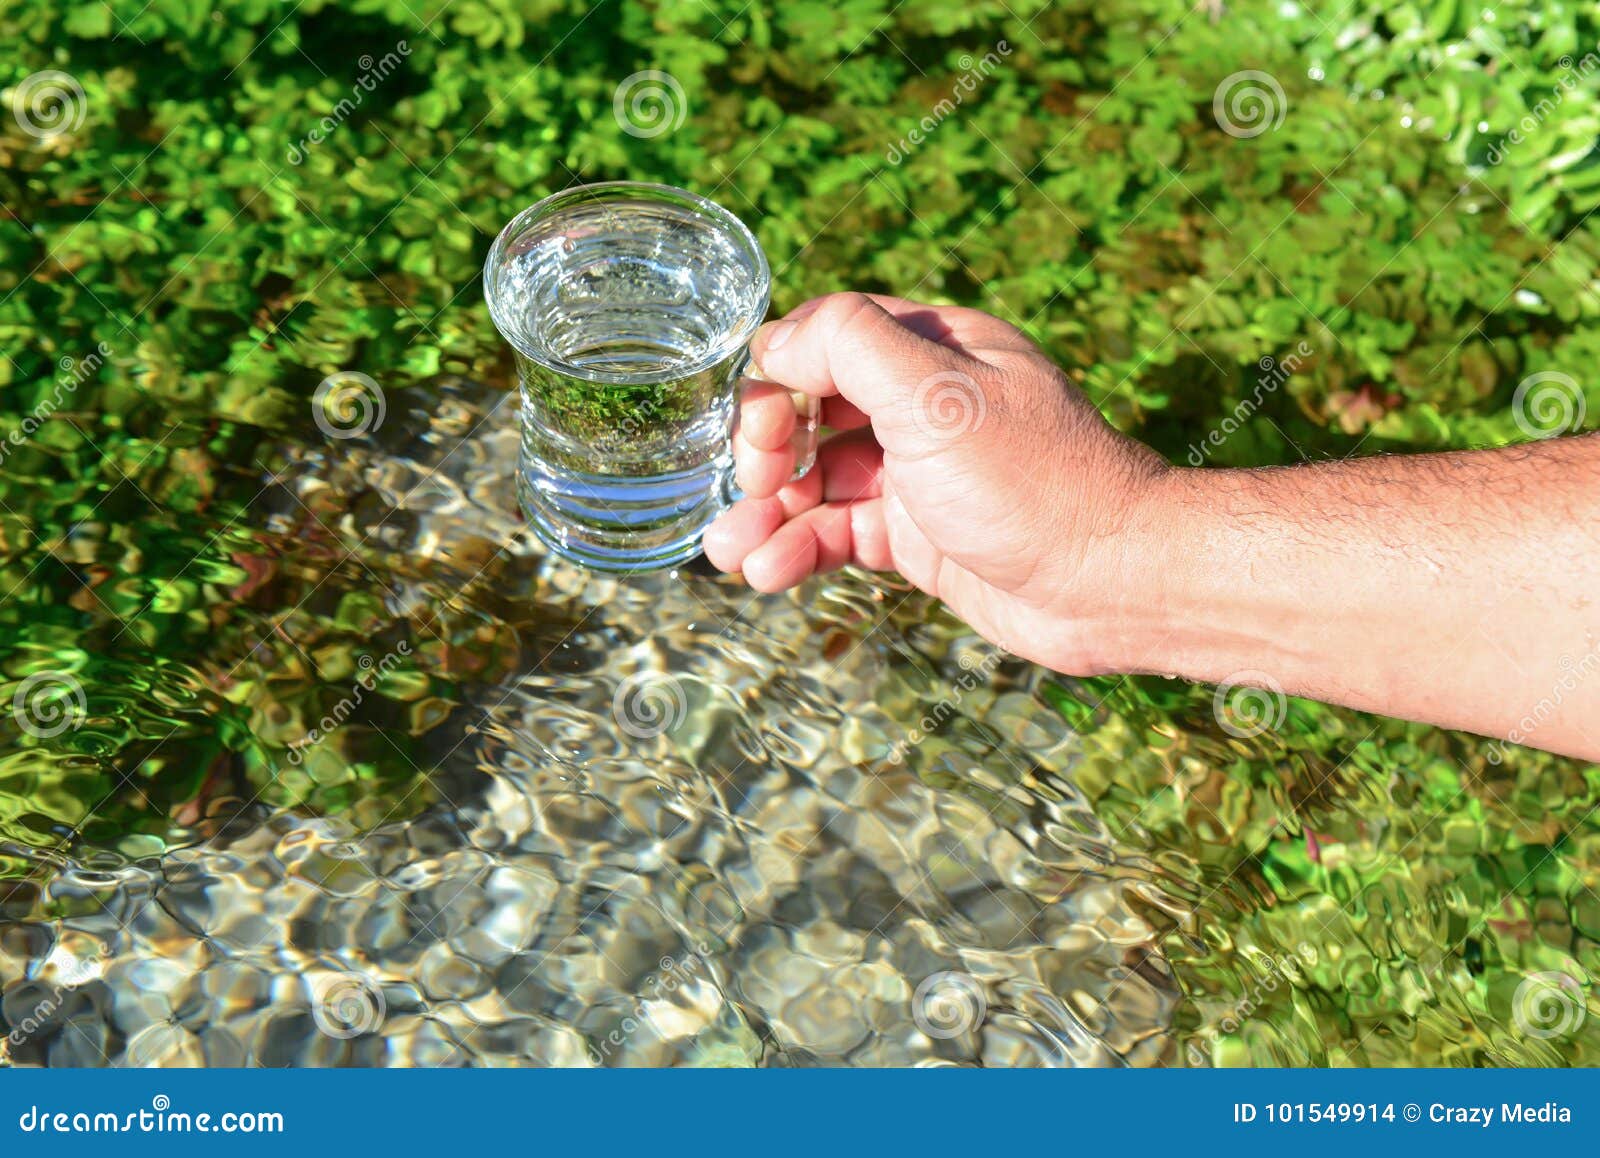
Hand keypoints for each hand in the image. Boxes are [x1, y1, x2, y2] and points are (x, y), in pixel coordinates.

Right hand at [705, 292, 1172, 673]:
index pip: (827, 338)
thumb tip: (774, 341)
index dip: (780, 377)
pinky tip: (768, 573)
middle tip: (754, 486)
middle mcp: (924, 405)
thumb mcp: (937, 393)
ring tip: (729, 553)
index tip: (761, 425)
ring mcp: (919, 475)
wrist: (1110, 584)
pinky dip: (799, 551)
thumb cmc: (1035, 481)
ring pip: (818, 482)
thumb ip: (849, 345)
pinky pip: (839, 534)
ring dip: (768, 512)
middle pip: (812, 411)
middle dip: (766, 450)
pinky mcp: (919, 538)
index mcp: (934, 347)